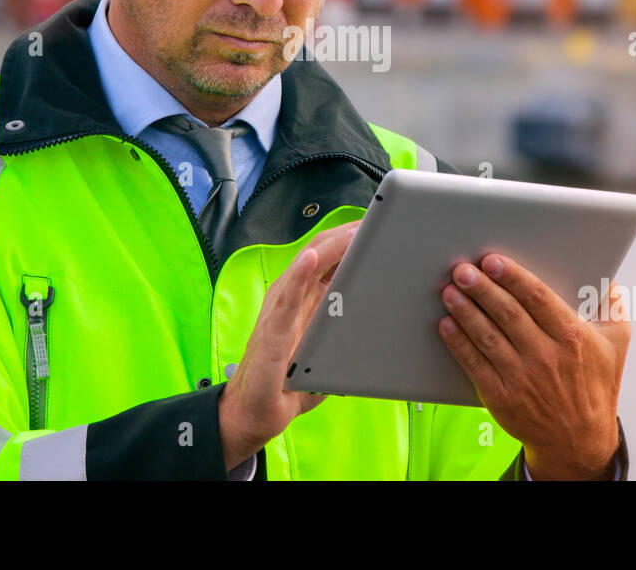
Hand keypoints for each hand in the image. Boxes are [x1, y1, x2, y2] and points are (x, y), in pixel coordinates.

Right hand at [218, 219, 358, 470]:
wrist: (253, 414)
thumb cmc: (286, 382)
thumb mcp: (326, 350)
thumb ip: (346, 331)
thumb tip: (381, 321)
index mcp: (303, 299)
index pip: (328, 258)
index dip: (351, 239)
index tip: (377, 225)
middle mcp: (289, 299)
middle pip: (319, 254)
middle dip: (348, 235)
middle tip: (376, 221)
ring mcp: (277, 312)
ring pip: (304, 268)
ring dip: (330, 247)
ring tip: (354, 232)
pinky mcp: (270, 332)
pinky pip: (285, 299)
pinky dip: (298, 276)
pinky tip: (310, 259)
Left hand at [437, 253, 628, 479]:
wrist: (579, 442)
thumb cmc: (596, 387)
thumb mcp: (616, 344)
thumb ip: (611, 305)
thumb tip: (605, 274)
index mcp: (572, 337)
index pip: (537, 298)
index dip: (513, 276)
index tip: (492, 261)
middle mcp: (546, 356)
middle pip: (507, 313)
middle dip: (482, 288)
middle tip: (462, 270)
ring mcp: (521, 378)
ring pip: (487, 336)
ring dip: (465, 311)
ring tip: (449, 292)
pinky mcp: (501, 397)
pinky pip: (475, 364)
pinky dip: (458, 343)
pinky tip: (446, 325)